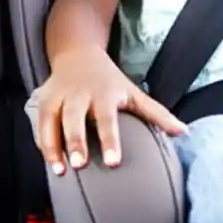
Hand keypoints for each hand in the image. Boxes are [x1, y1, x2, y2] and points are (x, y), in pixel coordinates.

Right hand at [33, 47, 186, 175]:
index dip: (110, 140)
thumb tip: (183, 132)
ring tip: (59, 169)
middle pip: (74, 117)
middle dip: (75, 141)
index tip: (113, 162)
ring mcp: (58, 95)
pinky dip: (42, 141)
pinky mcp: (43, 99)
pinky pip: (40, 122)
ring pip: (51, 119)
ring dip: (52, 145)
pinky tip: (49, 160)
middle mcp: (78, 93)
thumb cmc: (109, 79)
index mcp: (103, 92)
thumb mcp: (133, 92)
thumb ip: (156, 113)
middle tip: (79, 165)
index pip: (107, 118)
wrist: (77, 52)